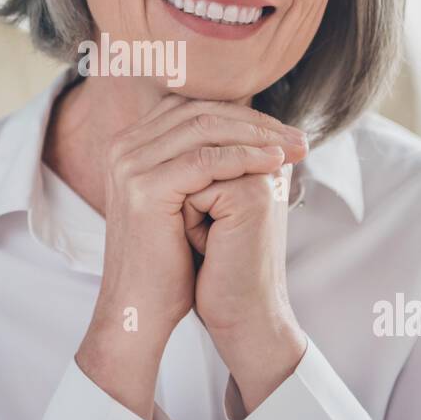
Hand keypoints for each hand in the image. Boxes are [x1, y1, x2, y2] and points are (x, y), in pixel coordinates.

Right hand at [76, 96, 307, 419]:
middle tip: (297, 137)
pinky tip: (273, 164)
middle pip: (200, 112)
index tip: (284, 132)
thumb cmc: (169, 263)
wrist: (141, 311)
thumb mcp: (184, 203)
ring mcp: (129, 165)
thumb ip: (202, 165)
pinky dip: (244, 157)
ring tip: (292, 148)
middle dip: (255, 122)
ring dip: (256, 135)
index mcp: (130, 146)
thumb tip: (252, 134)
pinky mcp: (144, 188)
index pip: (193, 108)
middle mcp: (123, 147)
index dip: (242, 115)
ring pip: (204, 129)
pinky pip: (205, 160)